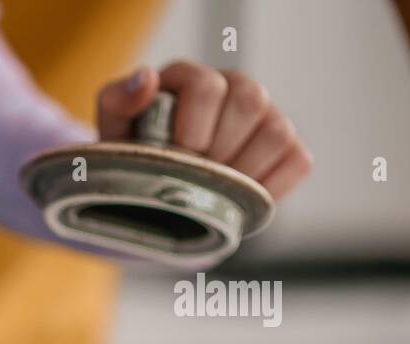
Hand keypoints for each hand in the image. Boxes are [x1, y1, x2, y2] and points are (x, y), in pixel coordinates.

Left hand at [97, 62, 312, 199]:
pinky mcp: (286, 149)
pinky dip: (271, 186)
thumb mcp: (112, 132)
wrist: (151, 198)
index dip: (193, 126)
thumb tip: (146, 80)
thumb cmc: (131, 158)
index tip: (177, 155)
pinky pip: (298, 161)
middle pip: (251, 102)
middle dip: (218, 150)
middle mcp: (234, 88)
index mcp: (191, 78)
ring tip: (213, 190)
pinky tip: (240, 198)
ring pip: (277, 131)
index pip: (208, 85)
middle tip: (194, 176)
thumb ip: (117, 102)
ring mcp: (265, 118)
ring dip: (242, 171)